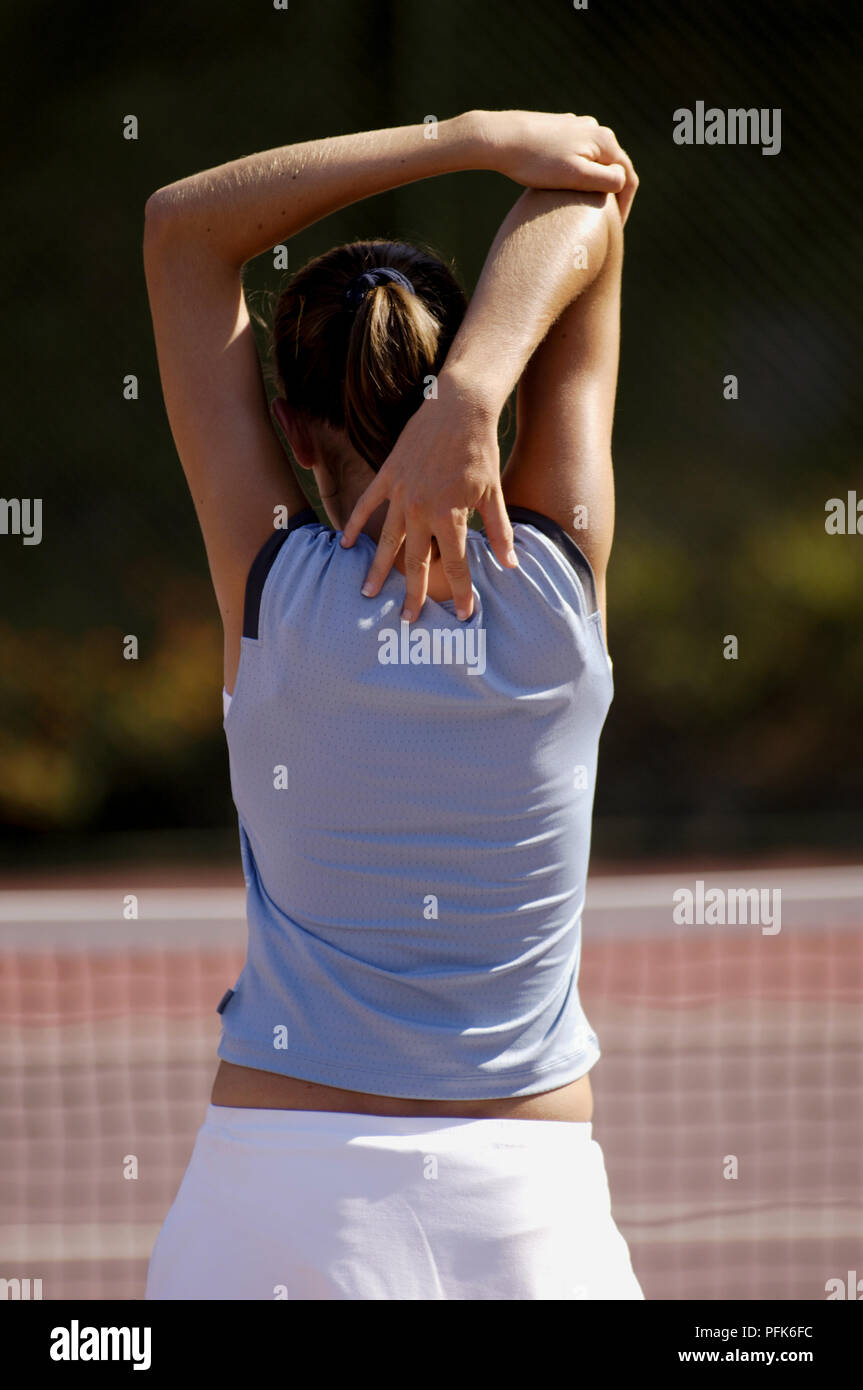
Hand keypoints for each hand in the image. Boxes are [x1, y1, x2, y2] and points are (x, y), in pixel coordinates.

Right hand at [340, 371, 514, 621]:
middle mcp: (422, 509)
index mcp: (451, 515)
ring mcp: (401, 492)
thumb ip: (498, 531)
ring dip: (378, 569)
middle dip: (414, 593)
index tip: (462, 615)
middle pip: (417, 561)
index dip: (461, 591)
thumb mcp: (493, 493)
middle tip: (407, 620)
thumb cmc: (480, 451)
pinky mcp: (388, 475)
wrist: (459, 407)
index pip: (457, 565)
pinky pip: (368, 505)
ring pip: (387, 540)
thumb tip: (510, 564)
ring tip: (368, 593)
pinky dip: (357, 524)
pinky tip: (347, 545)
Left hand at [482, 109, 638, 224]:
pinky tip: (564, 187)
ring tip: (582, 208)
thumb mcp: (576, 176)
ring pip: (594, 161)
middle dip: (610, 195)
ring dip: (594, 183)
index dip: (624, 208)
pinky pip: (577, 155)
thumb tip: (623, 181)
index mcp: (605, 141)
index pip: (627, 179)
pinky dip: (578, 172)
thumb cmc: (536, 162)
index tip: (614, 231)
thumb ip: (606, 180)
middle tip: (600, 224)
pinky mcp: (559, 129)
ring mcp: (577, 126)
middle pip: (612, 168)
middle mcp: (595, 129)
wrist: (499, 137)